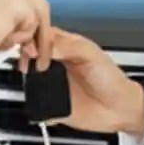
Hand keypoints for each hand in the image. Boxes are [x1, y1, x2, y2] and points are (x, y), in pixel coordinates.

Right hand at [26, 27, 143, 136]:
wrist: (120, 109)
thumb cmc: (111, 78)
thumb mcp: (91, 55)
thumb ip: (69, 46)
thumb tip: (45, 45)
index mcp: (65, 46)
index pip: (41, 35)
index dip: (33, 38)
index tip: (32, 47)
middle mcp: (56, 62)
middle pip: (30, 53)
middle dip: (23, 54)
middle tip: (26, 61)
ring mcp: (52, 82)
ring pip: (28, 75)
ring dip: (24, 75)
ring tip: (27, 75)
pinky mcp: (51, 103)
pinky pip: (34, 100)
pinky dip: (30, 99)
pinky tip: (32, 96)